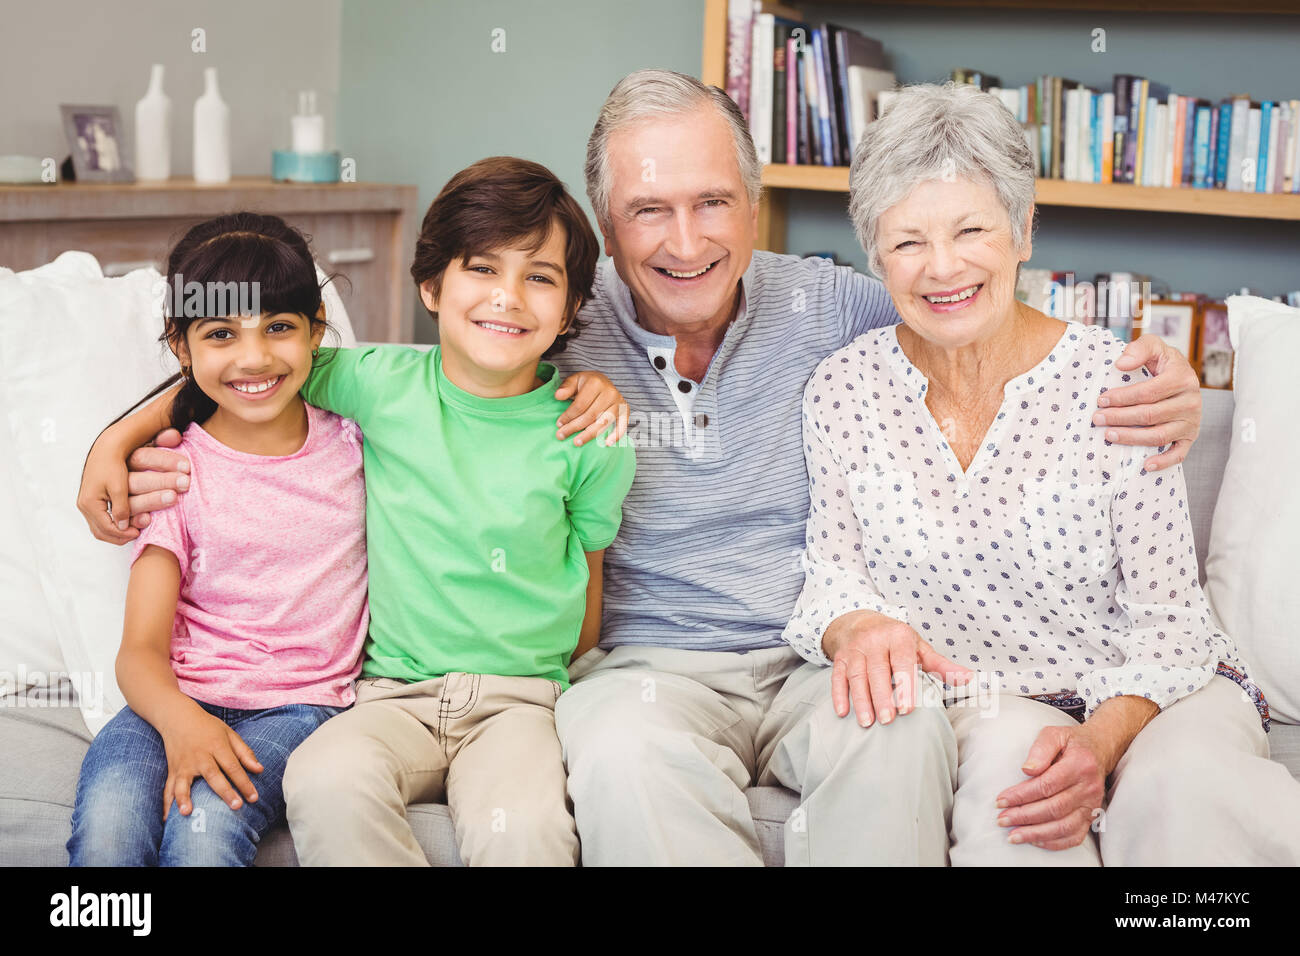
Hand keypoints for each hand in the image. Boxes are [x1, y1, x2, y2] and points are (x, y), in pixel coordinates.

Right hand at [76, 428, 190, 544]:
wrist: (106, 449)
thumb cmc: (113, 465)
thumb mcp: (119, 487)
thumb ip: (121, 508)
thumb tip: (122, 527)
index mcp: (89, 503)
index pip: (105, 528)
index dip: (122, 534)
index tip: (138, 533)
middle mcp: (84, 505)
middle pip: (100, 531)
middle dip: (118, 537)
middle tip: (135, 535)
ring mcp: (86, 503)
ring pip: (99, 527)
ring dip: (114, 533)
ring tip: (131, 532)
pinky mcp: (91, 500)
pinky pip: (99, 520)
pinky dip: (111, 525)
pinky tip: (124, 524)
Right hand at [160, 702, 262, 819]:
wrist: (178, 717)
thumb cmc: (208, 727)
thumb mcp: (229, 734)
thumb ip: (244, 752)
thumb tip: (260, 770)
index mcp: (217, 746)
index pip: (233, 767)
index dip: (244, 783)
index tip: (254, 798)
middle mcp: (200, 757)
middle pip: (213, 776)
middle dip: (225, 792)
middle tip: (236, 806)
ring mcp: (184, 765)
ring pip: (184, 783)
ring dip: (184, 798)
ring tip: (187, 813)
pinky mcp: (172, 770)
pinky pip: (168, 788)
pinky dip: (166, 804)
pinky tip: (165, 819)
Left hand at [555, 372, 629, 446]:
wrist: (603, 381)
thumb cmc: (586, 384)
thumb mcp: (574, 380)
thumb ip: (566, 387)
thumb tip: (558, 396)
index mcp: (596, 383)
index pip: (580, 404)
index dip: (568, 415)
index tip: (558, 424)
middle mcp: (610, 392)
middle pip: (591, 415)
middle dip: (574, 427)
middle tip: (561, 435)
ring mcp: (619, 402)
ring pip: (603, 422)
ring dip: (589, 434)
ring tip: (577, 442)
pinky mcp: (625, 411)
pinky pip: (622, 425)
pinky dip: (616, 435)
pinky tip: (607, 443)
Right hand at [822, 610, 972, 726]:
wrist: (859, 621)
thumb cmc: (894, 639)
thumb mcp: (919, 647)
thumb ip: (941, 664)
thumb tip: (968, 677)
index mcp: (898, 637)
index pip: (902, 662)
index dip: (904, 685)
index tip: (907, 708)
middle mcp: (873, 640)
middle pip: (877, 672)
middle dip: (882, 697)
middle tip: (888, 720)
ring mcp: (854, 649)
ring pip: (856, 676)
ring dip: (861, 701)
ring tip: (867, 722)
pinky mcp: (839, 658)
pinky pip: (837, 677)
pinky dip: (839, 695)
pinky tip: (842, 712)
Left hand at [994, 723, 1109, 850]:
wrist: (1099, 750)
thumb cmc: (1071, 742)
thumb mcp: (1054, 734)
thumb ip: (1040, 749)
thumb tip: (1027, 770)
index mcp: (1080, 765)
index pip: (1047, 785)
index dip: (1022, 795)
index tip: (1001, 800)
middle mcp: (1088, 788)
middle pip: (1054, 808)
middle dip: (1024, 816)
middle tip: (1002, 819)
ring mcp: (1092, 805)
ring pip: (1064, 826)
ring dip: (1036, 833)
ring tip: (1013, 836)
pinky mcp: (1092, 816)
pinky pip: (1075, 836)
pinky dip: (1055, 842)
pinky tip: (1035, 840)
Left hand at [1093, 334, 1200, 470]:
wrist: (1180, 376)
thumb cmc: (1161, 362)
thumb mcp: (1153, 346)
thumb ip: (1140, 349)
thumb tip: (1121, 364)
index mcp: (1183, 377)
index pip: (1149, 392)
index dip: (1123, 397)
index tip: (1101, 400)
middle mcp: (1191, 401)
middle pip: (1151, 415)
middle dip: (1120, 418)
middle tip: (1097, 418)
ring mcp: (1192, 421)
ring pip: (1159, 435)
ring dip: (1132, 438)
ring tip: (1108, 435)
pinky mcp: (1190, 436)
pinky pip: (1179, 453)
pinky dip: (1164, 461)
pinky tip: (1145, 465)